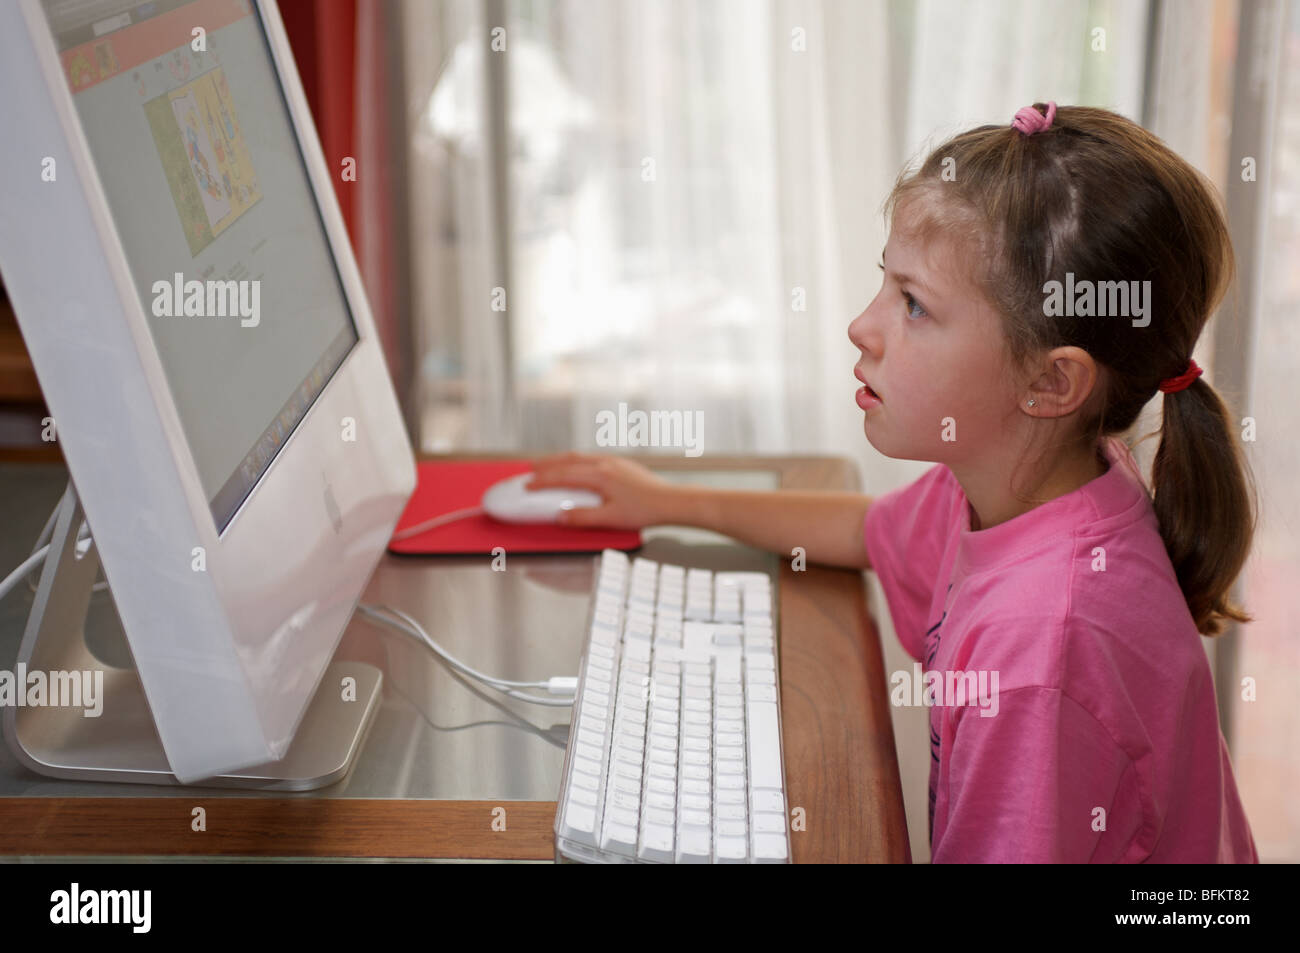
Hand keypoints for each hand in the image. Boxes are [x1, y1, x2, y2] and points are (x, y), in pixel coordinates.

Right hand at [526, 451, 677, 529]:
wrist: (670, 502)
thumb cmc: (644, 510)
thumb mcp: (610, 519)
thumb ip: (582, 517)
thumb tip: (560, 516)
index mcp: (600, 475)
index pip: (563, 476)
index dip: (542, 481)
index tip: (527, 486)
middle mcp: (605, 463)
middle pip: (568, 460)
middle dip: (547, 465)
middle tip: (530, 470)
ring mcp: (614, 461)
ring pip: (580, 456)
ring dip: (561, 461)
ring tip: (547, 466)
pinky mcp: (622, 464)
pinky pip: (591, 458)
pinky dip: (576, 461)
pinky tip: (575, 468)